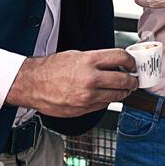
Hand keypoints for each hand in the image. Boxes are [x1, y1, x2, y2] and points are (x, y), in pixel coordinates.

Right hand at [5, 48, 136, 116]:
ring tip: (122, 88)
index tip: (133, 64)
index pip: (122, 58)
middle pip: (124, 80)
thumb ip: (98, 60)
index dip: (131, 61)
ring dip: (123, 92)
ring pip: (116, 96)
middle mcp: (90, 79)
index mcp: (89, 61)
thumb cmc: (50, 69)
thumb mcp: (77, 55)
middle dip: (132, 80)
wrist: (31, 85)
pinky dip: (107, 100)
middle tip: (133, 79)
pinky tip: (104, 95)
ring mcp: (87, 97)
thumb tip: (116, 63)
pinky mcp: (82, 109)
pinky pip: (103, 106)